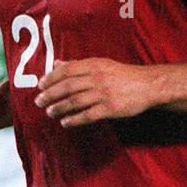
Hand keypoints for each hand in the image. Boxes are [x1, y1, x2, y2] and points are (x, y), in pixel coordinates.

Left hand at [35, 58, 154, 126]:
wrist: (148, 85)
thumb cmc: (123, 75)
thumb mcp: (101, 64)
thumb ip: (78, 65)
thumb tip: (57, 64)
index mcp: (94, 65)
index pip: (66, 70)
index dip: (51, 78)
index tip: (40, 85)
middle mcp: (97, 78)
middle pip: (67, 86)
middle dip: (50, 94)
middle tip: (38, 101)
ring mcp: (104, 94)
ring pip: (75, 101)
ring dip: (59, 108)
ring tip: (49, 112)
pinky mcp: (111, 108)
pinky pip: (88, 115)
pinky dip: (74, 119)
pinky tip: (65, 122)